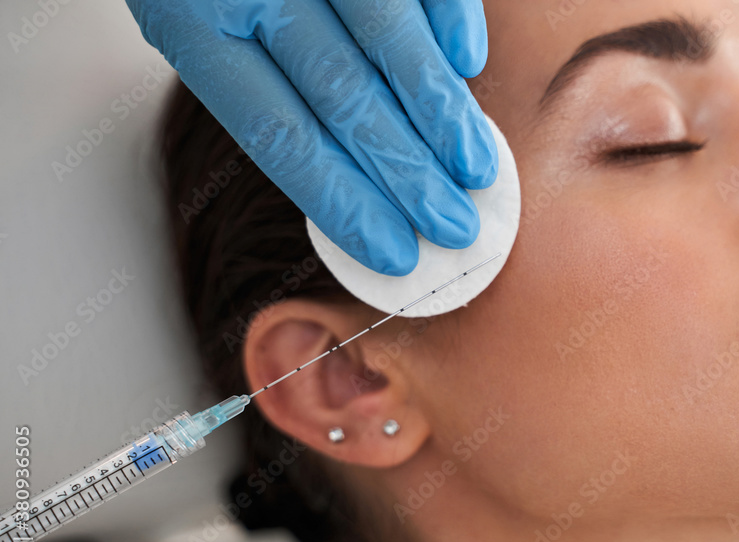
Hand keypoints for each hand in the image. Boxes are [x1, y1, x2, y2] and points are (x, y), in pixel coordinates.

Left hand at [125, 0, 497, 275]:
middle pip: (342, 96)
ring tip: (476, 168)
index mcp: (192, 26)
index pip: (282, 137)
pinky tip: (468, 65)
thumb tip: (361, 186)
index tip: (394, 251)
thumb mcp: (203, 29)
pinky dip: (449, 17)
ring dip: (440, 110)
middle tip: (453, 225)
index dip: (344, 201)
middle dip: (407, 171)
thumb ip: (268, 91)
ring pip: (387, 35)